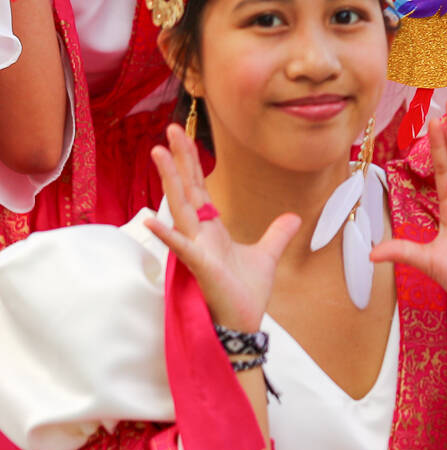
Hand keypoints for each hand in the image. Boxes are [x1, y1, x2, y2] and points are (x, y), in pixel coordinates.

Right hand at [145, 122, 298, 331]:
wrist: (244, 322)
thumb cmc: (246, 291)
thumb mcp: (267, 255)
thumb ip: (277, 234)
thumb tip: (292, 216)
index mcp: (212, 229)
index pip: (199, 188)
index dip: (192, 162)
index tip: (183, 135)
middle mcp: (200, 234)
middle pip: (187, 189)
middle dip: (179, 159)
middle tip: (170, 128)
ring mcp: (197, 248)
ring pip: (181, 208)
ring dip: (170, 181)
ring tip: (157, 153)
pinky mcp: (200, 267)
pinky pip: (181, 247)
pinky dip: (167, 235)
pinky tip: (151, 219)